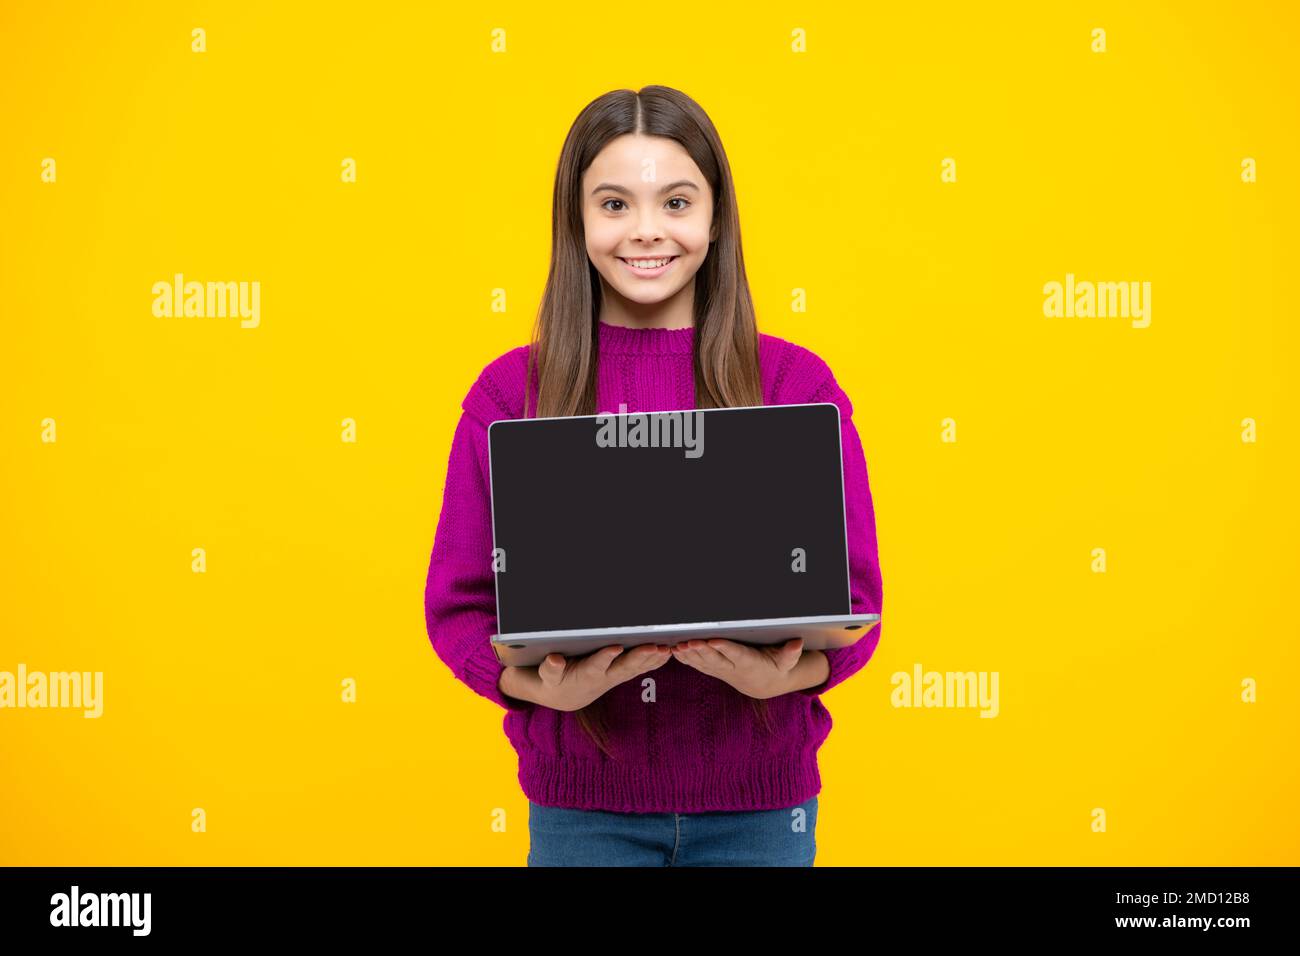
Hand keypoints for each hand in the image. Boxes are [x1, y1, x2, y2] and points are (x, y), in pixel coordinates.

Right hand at [527, 643, 672, 711]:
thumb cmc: (554, 682)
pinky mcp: (621, 675)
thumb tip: (555, 659)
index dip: (605, 657)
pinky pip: (640, 669)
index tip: (615, 647)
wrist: (566, 696)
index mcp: (586, 675)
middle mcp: (604, 677)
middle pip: (623, 667)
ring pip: (636, 668)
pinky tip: (667, 653)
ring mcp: (615, 677)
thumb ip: (551, 668)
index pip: (597, 666)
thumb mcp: (547, 677)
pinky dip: (654, 662)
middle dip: (639, 657)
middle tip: (654, 647)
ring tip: (667, 648)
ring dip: (652, 660)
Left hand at [670, 637, 805, 698]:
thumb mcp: (787, 662)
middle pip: (715, 659)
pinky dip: (687, 659)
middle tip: (689, 641)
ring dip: (690, 655)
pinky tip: (675, 651)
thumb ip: (791, 653)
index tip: (714, 640)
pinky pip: (698, 666)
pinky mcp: (715, 670)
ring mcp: (722, 671)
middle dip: (701, 650)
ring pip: (704, 663)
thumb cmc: (777, 667)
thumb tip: (798, 643)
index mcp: (750, 663)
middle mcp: (733, 668)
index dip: (724, 648)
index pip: (736, 654)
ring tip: (678, 646)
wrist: (765, 684)